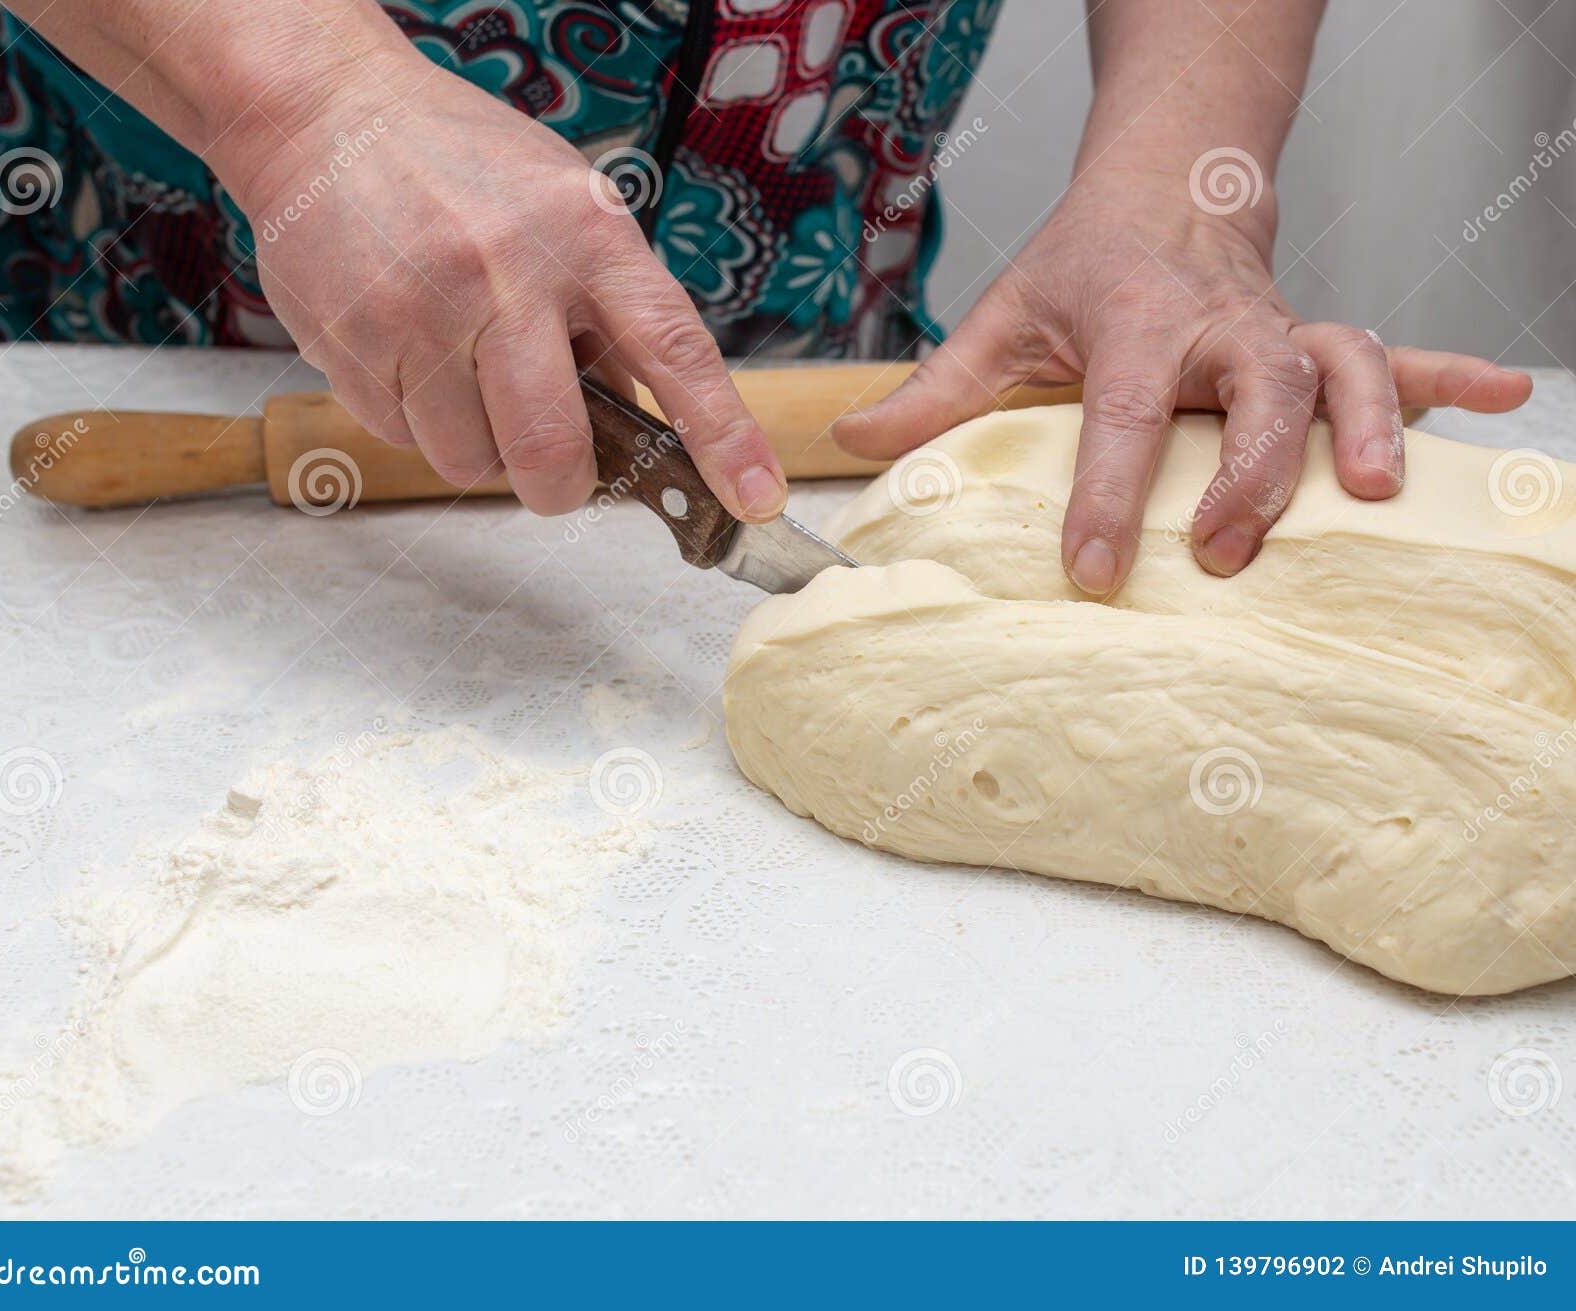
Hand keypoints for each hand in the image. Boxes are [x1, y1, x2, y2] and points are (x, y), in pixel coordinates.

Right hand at [226, 49, 786, 520]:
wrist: (325, 112)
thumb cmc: (463, 167)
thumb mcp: (567, 210)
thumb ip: (613, 312)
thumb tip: (648, 424)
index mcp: (586, 236)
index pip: (674, 350)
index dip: (724, 436)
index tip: (755, 498)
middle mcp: (506, 273)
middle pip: (552, 448)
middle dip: (559, 484)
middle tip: (554, 469)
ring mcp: (420, 309)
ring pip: (470, 460)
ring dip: (477, 444)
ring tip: (462, 368)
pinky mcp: (352, 340)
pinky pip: (403, 437)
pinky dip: (417, 418)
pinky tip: (409, 349)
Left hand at [833, 167, 1530, 593]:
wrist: (1167, 189)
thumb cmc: (1085, 264)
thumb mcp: (1001, 319)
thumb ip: (934, 391)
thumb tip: (849, 444)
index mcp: (1131, 321)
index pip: (1117, 413)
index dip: (1102, 493)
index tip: (1089, 570)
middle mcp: (1217, 325)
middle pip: (1252, 389)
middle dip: (1245, 468)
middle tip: (1221, 547)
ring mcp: (1278, 330)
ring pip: (1338, 368)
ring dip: (1364, 427)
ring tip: (1373, 495)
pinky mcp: (1318, 341)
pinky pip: (1393, 356)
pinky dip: (1448, 376)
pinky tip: (1505, 399)